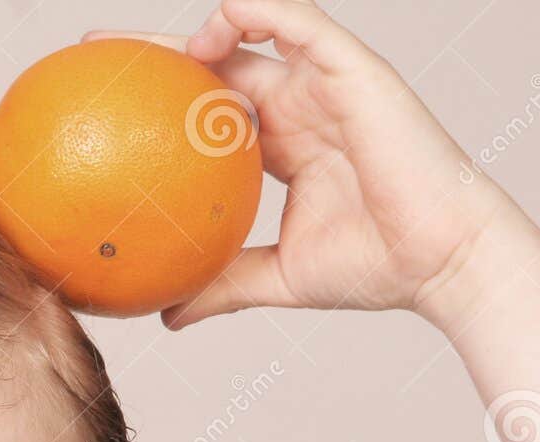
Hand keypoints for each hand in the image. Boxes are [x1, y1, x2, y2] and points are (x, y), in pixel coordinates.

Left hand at [84, 0, 539, 330]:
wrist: (438, 263)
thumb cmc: (374, 267)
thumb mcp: (276, 277)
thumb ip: (222, 285)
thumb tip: (166, 314)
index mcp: (283, 147)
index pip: (210, 112)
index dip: (160, 102)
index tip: (107, 106)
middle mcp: (301, 109)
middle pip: (221, 65)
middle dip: (161, 52)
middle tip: (101, 51)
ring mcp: (327, 87)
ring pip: (259, 32)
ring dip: (208, 27)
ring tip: (154, 47)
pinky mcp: (354, 72)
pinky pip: (301, 26)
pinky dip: (261, 14)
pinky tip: (219, 19)